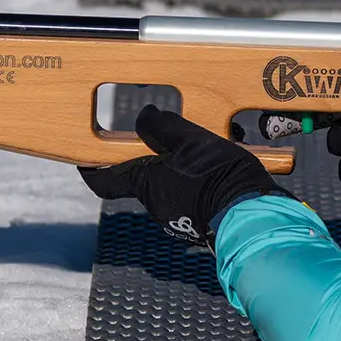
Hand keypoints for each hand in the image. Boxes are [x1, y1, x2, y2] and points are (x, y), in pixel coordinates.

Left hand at [80, 105, 292, 247]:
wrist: (254, 218)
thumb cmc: (219, 179)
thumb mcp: (191, 140)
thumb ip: (164, 127)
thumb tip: (144, 116)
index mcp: (145, 182)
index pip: (103, 179)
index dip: (91, 167)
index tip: (86, 157)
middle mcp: (154, 203)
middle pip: (145, 174)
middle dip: (160, 154)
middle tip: (181, 135)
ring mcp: (176, 217)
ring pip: (172, 182)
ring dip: (186, 164)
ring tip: (215, 146)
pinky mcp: (198, 223)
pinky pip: (191, 194)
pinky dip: (201, 179)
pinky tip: (224, 166)